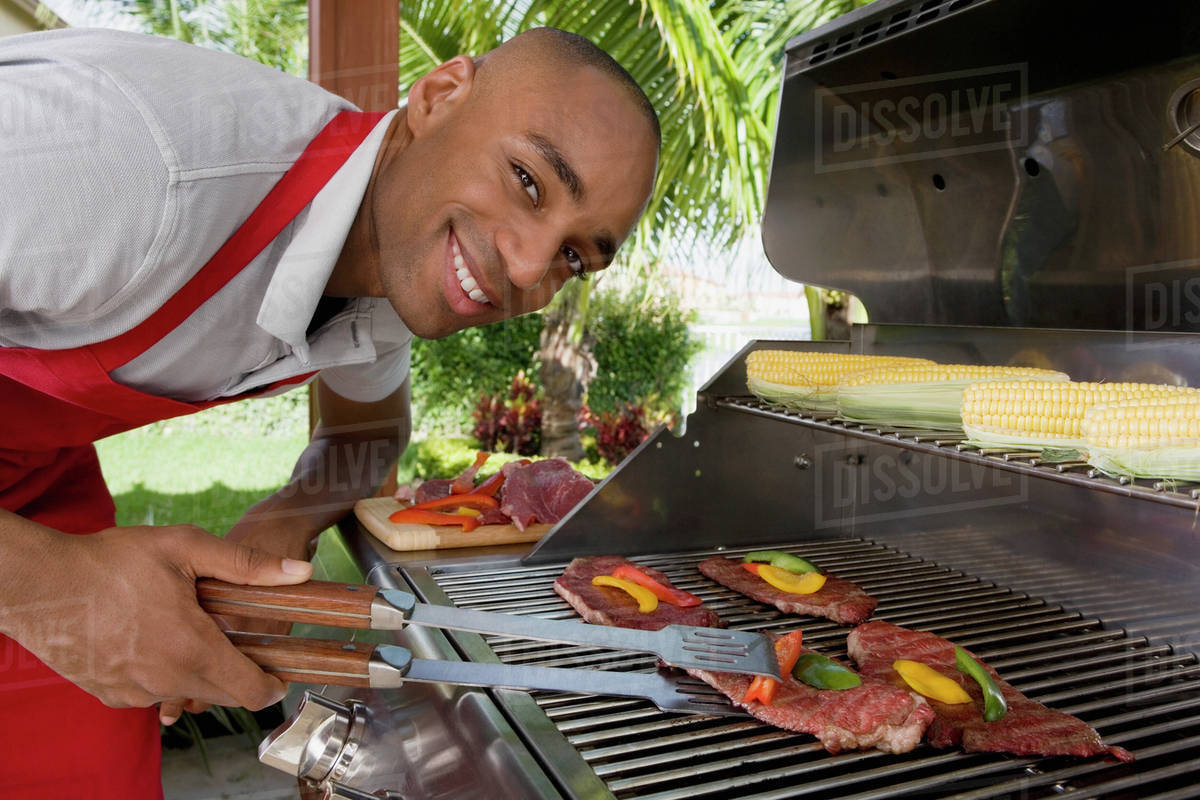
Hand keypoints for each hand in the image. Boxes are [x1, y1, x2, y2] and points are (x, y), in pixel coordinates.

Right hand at [4, 522, 311, 724]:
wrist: (40, 585)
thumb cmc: (111, 562)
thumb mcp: (184, 548)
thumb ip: (246, 564)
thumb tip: (300, 572)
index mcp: (192, 649)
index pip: (251, 690)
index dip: (272, 684)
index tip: (279, 672)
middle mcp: (166, 680)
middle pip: (223, 696)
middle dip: (239, 676)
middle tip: (237, 643)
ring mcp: (135, 692)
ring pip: (187, 695)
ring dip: (200, 675)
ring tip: (192, 634)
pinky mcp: (111, 695)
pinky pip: (153, 694)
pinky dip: (165, 676)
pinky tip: (156, 642)